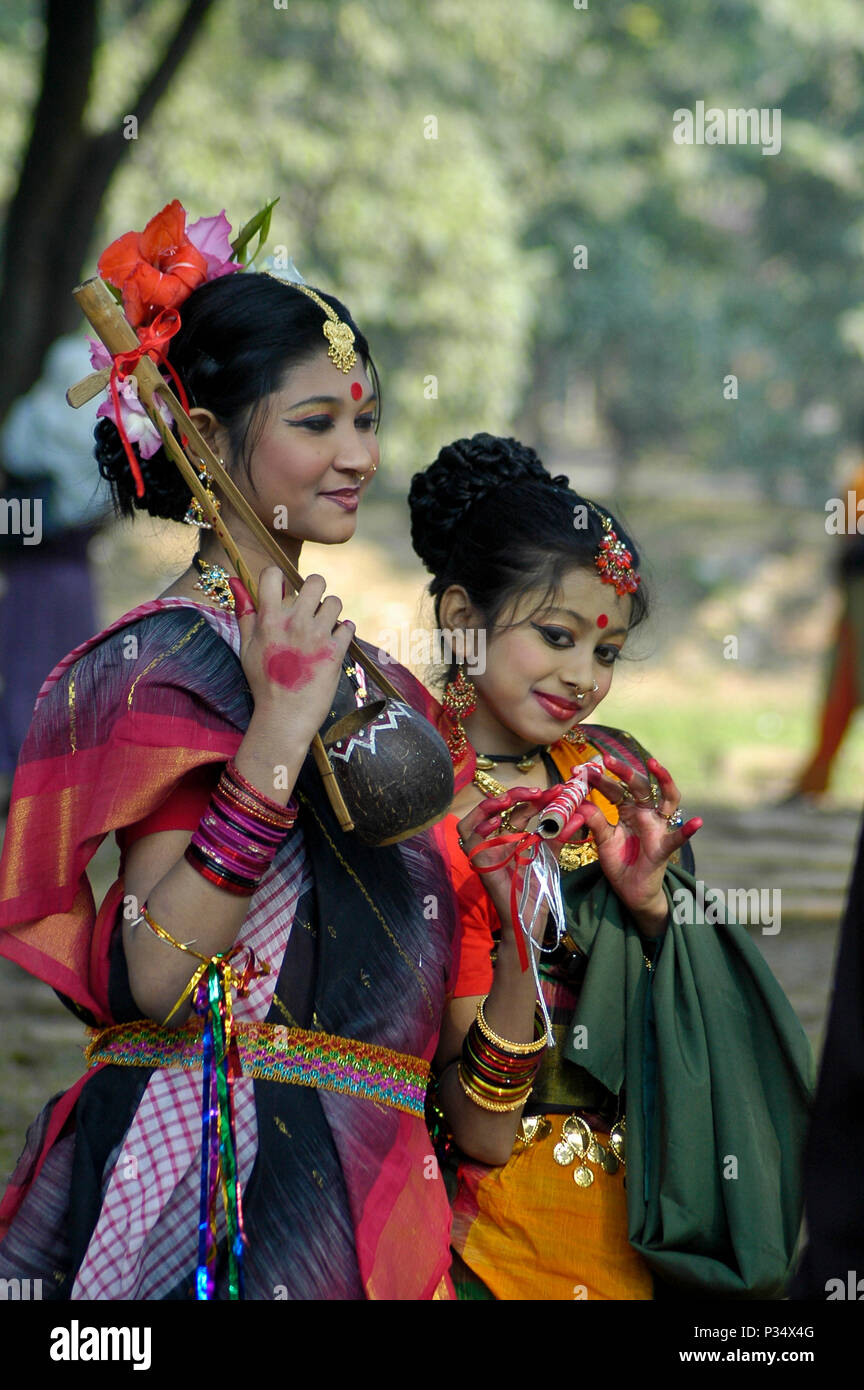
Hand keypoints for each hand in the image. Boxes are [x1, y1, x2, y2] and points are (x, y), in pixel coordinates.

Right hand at [229, 568, 354, 753]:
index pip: (273, 574)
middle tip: (311, 608)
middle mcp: (294, 622)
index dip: (279, 578)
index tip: (283, 591)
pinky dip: (343, 632)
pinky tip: (333, 643)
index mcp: (269, 619)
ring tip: (323, 628)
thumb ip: (244, 613)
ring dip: (330, 612)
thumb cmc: (263, 682)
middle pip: (315, 581)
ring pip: (335, 602)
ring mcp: (316, 636)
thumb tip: (235, 580)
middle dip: (314, 591)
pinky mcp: (335, 651)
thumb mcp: (246, 647)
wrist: (284, 717)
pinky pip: (348, 626)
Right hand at [456, 787, 578, 948]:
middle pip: (498, 811)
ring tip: (510, 799)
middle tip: (539, 791)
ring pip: (474, 819)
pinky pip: (469, 840)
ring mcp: (485, 853)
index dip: (536, 799)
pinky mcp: (479, 864)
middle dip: (518, 795)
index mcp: (512, 840)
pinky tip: (495, 822)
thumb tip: (577, 814)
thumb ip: (559, 837)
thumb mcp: (551, 858)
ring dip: (490, 805)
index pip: (519, 811)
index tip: (556, 791)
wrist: (530, 921)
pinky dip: (477, 826)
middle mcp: (495, 843)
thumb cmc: (538, 893)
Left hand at [579, 754, 701, 932]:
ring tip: (656, 765)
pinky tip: (697, 822)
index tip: (579, 770)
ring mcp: (657, 829)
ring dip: (664, 781)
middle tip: (607, 759)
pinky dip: (687, 831)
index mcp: (629, 810)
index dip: (599, 779)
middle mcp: (646, 814)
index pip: (615, 789)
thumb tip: (580, 803)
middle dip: (625, 771)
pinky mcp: (662, 849)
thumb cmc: (620, 862)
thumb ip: (595, 821)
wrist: (631, 892)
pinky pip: (676, 838)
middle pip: (639, 787)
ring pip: (666, 800)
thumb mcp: (603, 840)